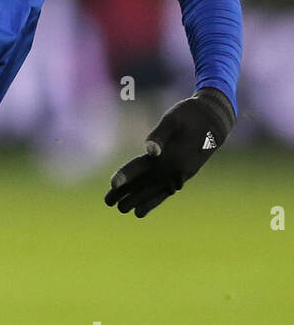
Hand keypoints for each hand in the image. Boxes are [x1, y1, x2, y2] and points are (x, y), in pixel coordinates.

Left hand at [104, 87, 235, 217]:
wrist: (218, 118)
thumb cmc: (192, 113)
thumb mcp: (174, 118)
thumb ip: (160, 135)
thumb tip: (150, 151)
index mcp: (170, 155)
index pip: (142, 168)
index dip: (126, 176)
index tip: (111, 185)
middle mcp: (175, 169)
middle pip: (146, 183)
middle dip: (126, 193)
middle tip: (107, 202)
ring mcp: (181, 174)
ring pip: (156, 191)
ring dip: (139, 200)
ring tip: (123, 210)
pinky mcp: (186, 175)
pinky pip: (166, 192)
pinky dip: (154, 200)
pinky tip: (143, 209)